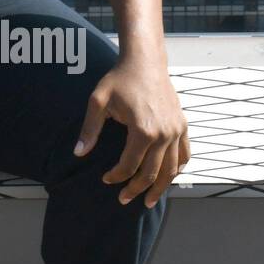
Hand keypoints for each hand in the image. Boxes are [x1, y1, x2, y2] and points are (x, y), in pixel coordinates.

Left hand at [75, 54, 189, 208]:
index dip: (117, 176)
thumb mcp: (98, 101)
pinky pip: (185, 155)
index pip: (130, 165)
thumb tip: (78, 153)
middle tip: (123, 199)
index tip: (106, 179)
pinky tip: (167, 178)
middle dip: (136, 189)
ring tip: (147, 200)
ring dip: (160, 188)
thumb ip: (90, 129)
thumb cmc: (119, 80)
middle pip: (152, 173)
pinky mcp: (183, 126)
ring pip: (172, 170)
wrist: (145, 62)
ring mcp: (177, 130)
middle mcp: (164, 134)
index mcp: (143, 130)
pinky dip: (177, 170)